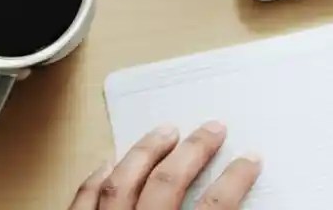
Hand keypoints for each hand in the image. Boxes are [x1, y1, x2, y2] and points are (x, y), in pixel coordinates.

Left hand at [69, 122, 261, 209]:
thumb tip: (238, 202)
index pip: (215, 207)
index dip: (236, 180)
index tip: (250, 159)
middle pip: (168, 184)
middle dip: (194, 151)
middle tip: (212, 129)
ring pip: (121, 185)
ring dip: (146, 153)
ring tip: (165, 131)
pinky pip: (82, 202)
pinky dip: (95, 180)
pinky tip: (108, 162)